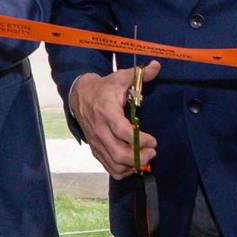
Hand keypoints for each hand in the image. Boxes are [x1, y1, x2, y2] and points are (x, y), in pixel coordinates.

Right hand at [67, 61, 160, 179]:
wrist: (79, 95)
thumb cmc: (103, 87)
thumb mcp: (120, 77)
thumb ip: (139, 74)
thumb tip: (157, 65)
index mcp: (106, 112)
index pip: (122, 132)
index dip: (140, 140)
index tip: (153, 140)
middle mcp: (99, 130)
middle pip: (118, 153)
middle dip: (139, 157)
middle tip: (152, 152)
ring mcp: (96, 141)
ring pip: (114, 163)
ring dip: (132, 165)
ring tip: (145, 158)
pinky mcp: (95, 148)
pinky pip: (108, 167)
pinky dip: (123, 170)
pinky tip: (134, 164)